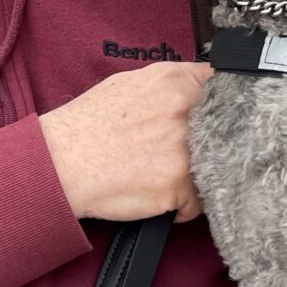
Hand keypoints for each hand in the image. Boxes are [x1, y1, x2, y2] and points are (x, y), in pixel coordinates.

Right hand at [39, 61, 211, 224]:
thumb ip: (170, 84)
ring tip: (163, 176)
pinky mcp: (179, 184)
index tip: (214, 118)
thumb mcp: (129, 84)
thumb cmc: (88, 125)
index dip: (218, 105)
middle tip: (179, 154)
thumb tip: (197, 89)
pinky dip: (182, 205)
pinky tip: (158, 197)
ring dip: (195, 176)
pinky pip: (198, 202)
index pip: (221, 86)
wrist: (61, 163)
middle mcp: (184, 110)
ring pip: (214, 168)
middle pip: (224, 129)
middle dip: (208, 144)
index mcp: (174, 81)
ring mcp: (185, 148)